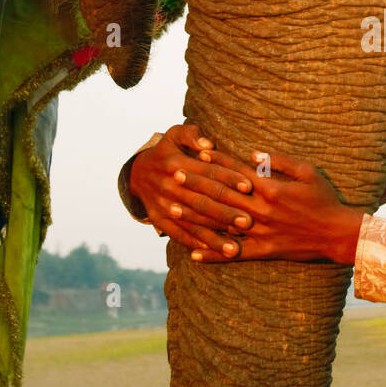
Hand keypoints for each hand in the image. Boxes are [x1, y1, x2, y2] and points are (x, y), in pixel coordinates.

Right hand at [128, 123, 257, 254]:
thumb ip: (191, 135)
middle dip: (226, 212)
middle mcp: (170, 186)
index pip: (208, 172)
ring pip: (192, 222)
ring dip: (214, 235)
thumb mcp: (174, 135)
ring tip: (234, 247)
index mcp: (177, 164)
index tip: (248, 186)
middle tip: (248, 222)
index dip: (229, 178)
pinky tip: (211, 251)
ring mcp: (163, 205)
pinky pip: (178, 234)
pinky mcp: (158, 220)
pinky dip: (194, 243)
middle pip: (202, 201)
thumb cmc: (166, 152)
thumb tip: (208, 145)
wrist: (137, 174)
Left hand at [184, 150, 366, 264]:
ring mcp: (260, 232)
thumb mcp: (308, 172)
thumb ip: (280, 161)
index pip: (236, 171)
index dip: (215, 161)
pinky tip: (193, 254)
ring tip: (172, 208)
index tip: (195, 153)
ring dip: (195, 215)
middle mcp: (261, 210)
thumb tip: (252, 153)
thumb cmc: (325, 200)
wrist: (339, 234)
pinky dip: (213, 254)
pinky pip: (234, 253)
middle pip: (221, 194)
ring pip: (221, 223)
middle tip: (173, 174)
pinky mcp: (264, 251)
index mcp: (271, 188)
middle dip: (196, 183)